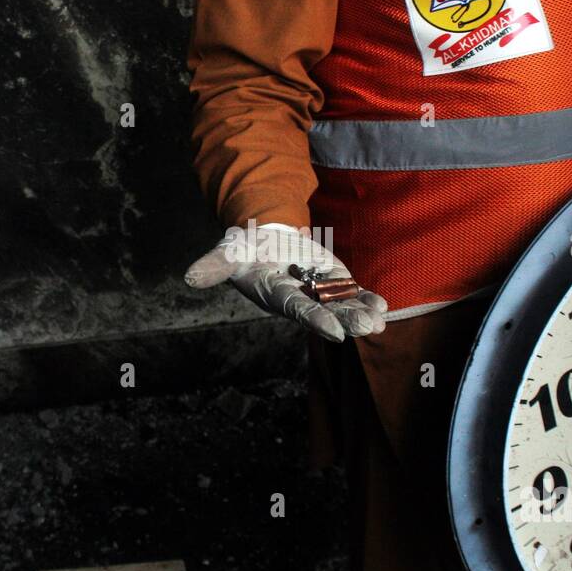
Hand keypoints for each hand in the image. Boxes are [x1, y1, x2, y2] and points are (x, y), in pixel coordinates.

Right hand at [184, 224, 387, 342]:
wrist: (264, 238)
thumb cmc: (244, 248)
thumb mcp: (227, 252)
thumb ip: (213, 266)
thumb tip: (188, 277)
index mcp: (277, 294)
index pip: (297, 309)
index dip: (315, 320)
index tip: (334, 332)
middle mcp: (301, 299)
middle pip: (327, 313)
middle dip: (347, 321)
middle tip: (369, 328)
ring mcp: (319, 292)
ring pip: (343, 307)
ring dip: (361, 314)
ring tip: (379, 322)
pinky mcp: (333, 281)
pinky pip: (352, 294)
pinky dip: (367, 299)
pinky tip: (383, 306)